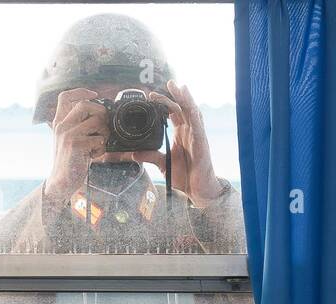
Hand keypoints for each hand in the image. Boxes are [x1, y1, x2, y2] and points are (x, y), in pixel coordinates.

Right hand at [44, 87, 109, 204]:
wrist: (60, 182)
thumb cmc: (69, 161)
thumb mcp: (68, 139)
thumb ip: (77, 125)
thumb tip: (99, 112)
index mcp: (59, 122)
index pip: (65, 96)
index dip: (81, 91)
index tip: (94, 96)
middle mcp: (61, 126)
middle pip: (85, 103)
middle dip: (100, 113)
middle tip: (102, 126)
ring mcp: (67, 134)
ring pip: (96, 120)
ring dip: (104, 133)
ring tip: (97, 144)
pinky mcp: (75, 144)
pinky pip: (99, 138)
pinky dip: (101, 148)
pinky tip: (93, 156)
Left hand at [134, 80, 225, 206]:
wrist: (197, 188)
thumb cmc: (184, 176)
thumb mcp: (162, 163)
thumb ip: (149, 156)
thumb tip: (134, 152)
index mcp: (180, 134)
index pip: (172, 113)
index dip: (164, 103)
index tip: (151, 96)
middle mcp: (189, 131)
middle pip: (182, 107)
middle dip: (175, 94)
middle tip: (166, 83)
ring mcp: (196, 135)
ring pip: (191, 111)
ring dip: (185, 98)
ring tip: (179, 86)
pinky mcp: (201, 141)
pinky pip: (198, 124)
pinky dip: (194, 113)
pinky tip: (189, 105)